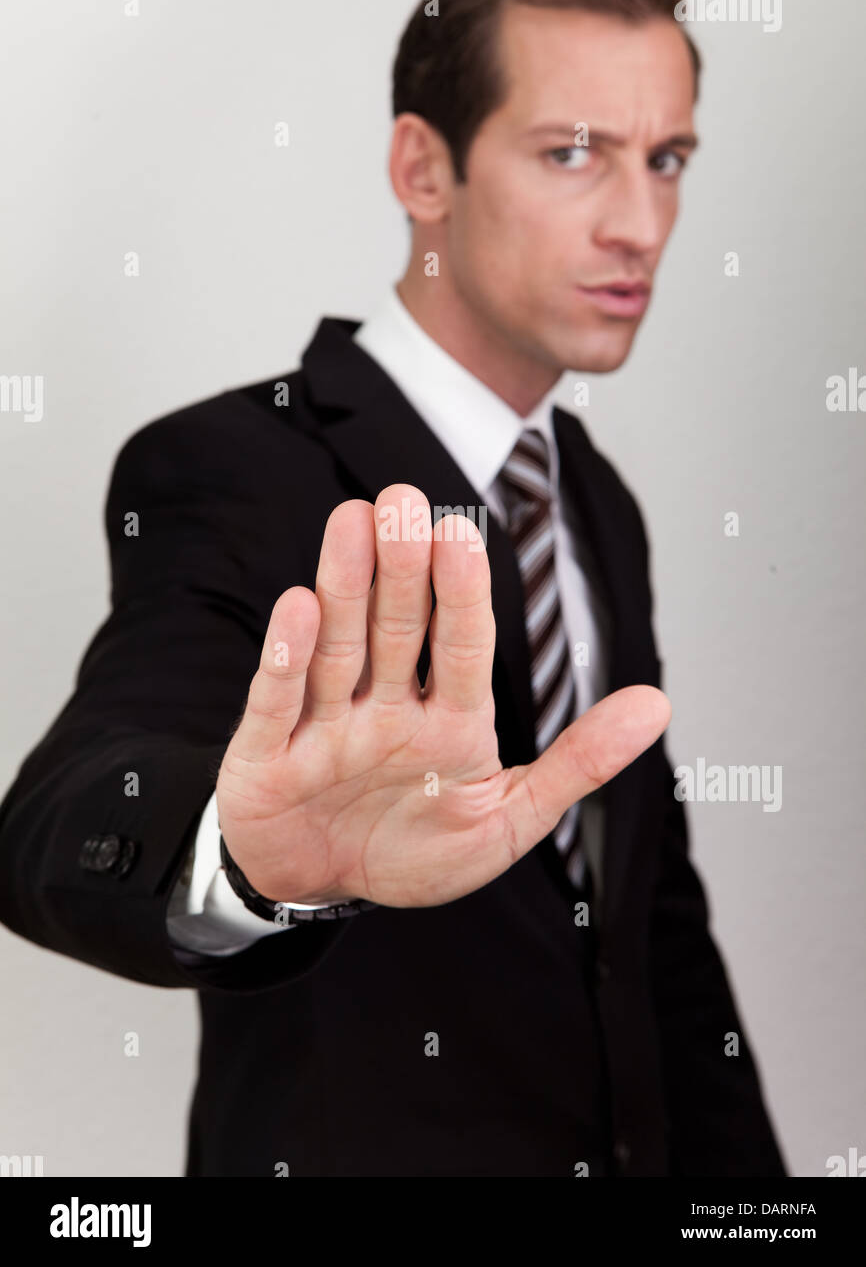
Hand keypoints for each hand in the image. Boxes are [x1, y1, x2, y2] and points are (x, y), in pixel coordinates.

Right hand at [215, 483, 670, 906]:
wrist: (320, 887)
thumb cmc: (414, 849)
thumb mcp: (507, 821)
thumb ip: (577, 764)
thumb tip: (658, 704)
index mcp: (449, 723)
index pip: (462, 647)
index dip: (464, 594)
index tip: (464, 534)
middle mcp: (386, 710)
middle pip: (396, 630)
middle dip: (402, 567)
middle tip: (405, 500)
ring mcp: (326, 727)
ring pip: (339, 649)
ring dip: (345, 586)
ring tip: (353, 521)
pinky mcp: (267, 754)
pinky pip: (276, 703)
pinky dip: (285, 659)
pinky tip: (299, 607)